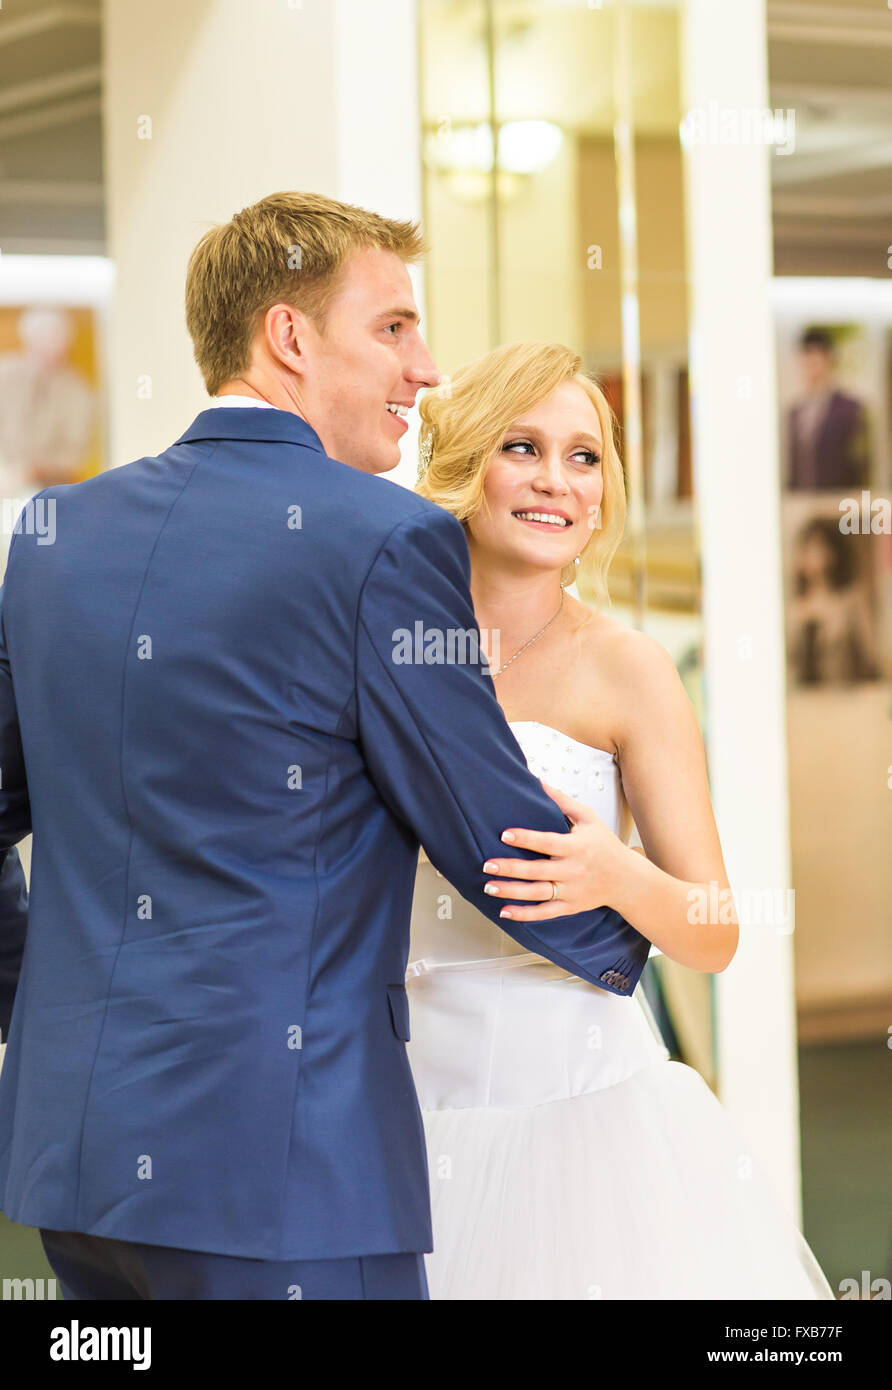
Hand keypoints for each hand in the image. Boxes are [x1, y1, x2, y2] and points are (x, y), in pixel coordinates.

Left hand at [481, 780, 636, 920]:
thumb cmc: (605, 844)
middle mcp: (573, 870)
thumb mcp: (588, 818)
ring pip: (538, 893)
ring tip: (489, 886)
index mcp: (576, 847)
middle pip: (538, 871)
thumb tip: (538, 781)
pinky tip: (505, 911)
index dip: (526, 839)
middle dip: (511, 868)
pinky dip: (525, 914)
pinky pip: (545, 913)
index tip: (505, 834)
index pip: (548, 842)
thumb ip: (562, 801)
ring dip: (512, 891)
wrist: (626, 879)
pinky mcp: (570, 907)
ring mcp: (571, 891)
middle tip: (487, 864)